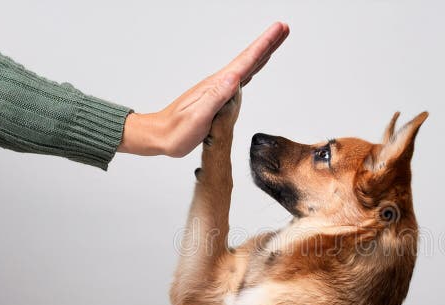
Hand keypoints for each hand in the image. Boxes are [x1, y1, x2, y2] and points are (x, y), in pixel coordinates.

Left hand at [117, 22, 289, 157]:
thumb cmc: (176, 130)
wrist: (160, 136)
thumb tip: (234, 78)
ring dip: (262, 54)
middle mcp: (219, 84)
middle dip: (268, 43)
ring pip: (247, 67)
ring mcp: (218, 90)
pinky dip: (252, 70)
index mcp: (217, 86)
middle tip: (284, 28)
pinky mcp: (218, 98)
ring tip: (276, 41)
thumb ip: (216, 97)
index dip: (264, 45)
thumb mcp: (197, 117)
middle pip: (249, 60)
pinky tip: (254, 68)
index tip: (279, 29)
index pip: (245, 62)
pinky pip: (241, 80)